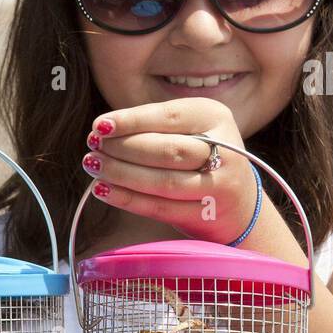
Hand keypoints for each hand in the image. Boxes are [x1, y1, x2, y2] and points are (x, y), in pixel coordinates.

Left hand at [81, 98, 256, 244]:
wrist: (239, 203)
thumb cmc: (200, 156)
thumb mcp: (189, 128)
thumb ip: (152, 127)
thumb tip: (103, 131)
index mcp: (216, 117)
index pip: (169, 116)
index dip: (132, 120)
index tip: (100, 125)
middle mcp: (225, 150)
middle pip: (168, 150)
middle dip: (124, 148)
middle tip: (93, 147)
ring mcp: (218, 186)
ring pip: (163, 181)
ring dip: (122, 174)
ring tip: (93, 166)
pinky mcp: (206, 216)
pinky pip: (160, 208)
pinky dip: (128, 199)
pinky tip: (103, 190)